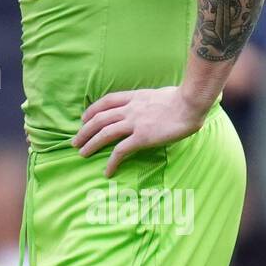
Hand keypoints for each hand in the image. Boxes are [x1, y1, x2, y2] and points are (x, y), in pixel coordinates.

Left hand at [72, 86, 209, 176]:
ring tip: (82, 153)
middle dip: (85, 130)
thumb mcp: (159, 94)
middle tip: (74, 141)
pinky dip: (111, 161)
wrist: (190, 103)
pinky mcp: (142, 137)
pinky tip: (107, 171)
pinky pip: (121, 151)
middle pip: (99, 118)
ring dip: (90, 144)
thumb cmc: (182, 98)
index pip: (106, 102)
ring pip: (104, 133)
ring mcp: (134, 123)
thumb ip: (149, 101)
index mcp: (134, 97)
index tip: (83, 118)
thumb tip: (151, 105)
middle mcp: (130, 109)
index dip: (91, 110)